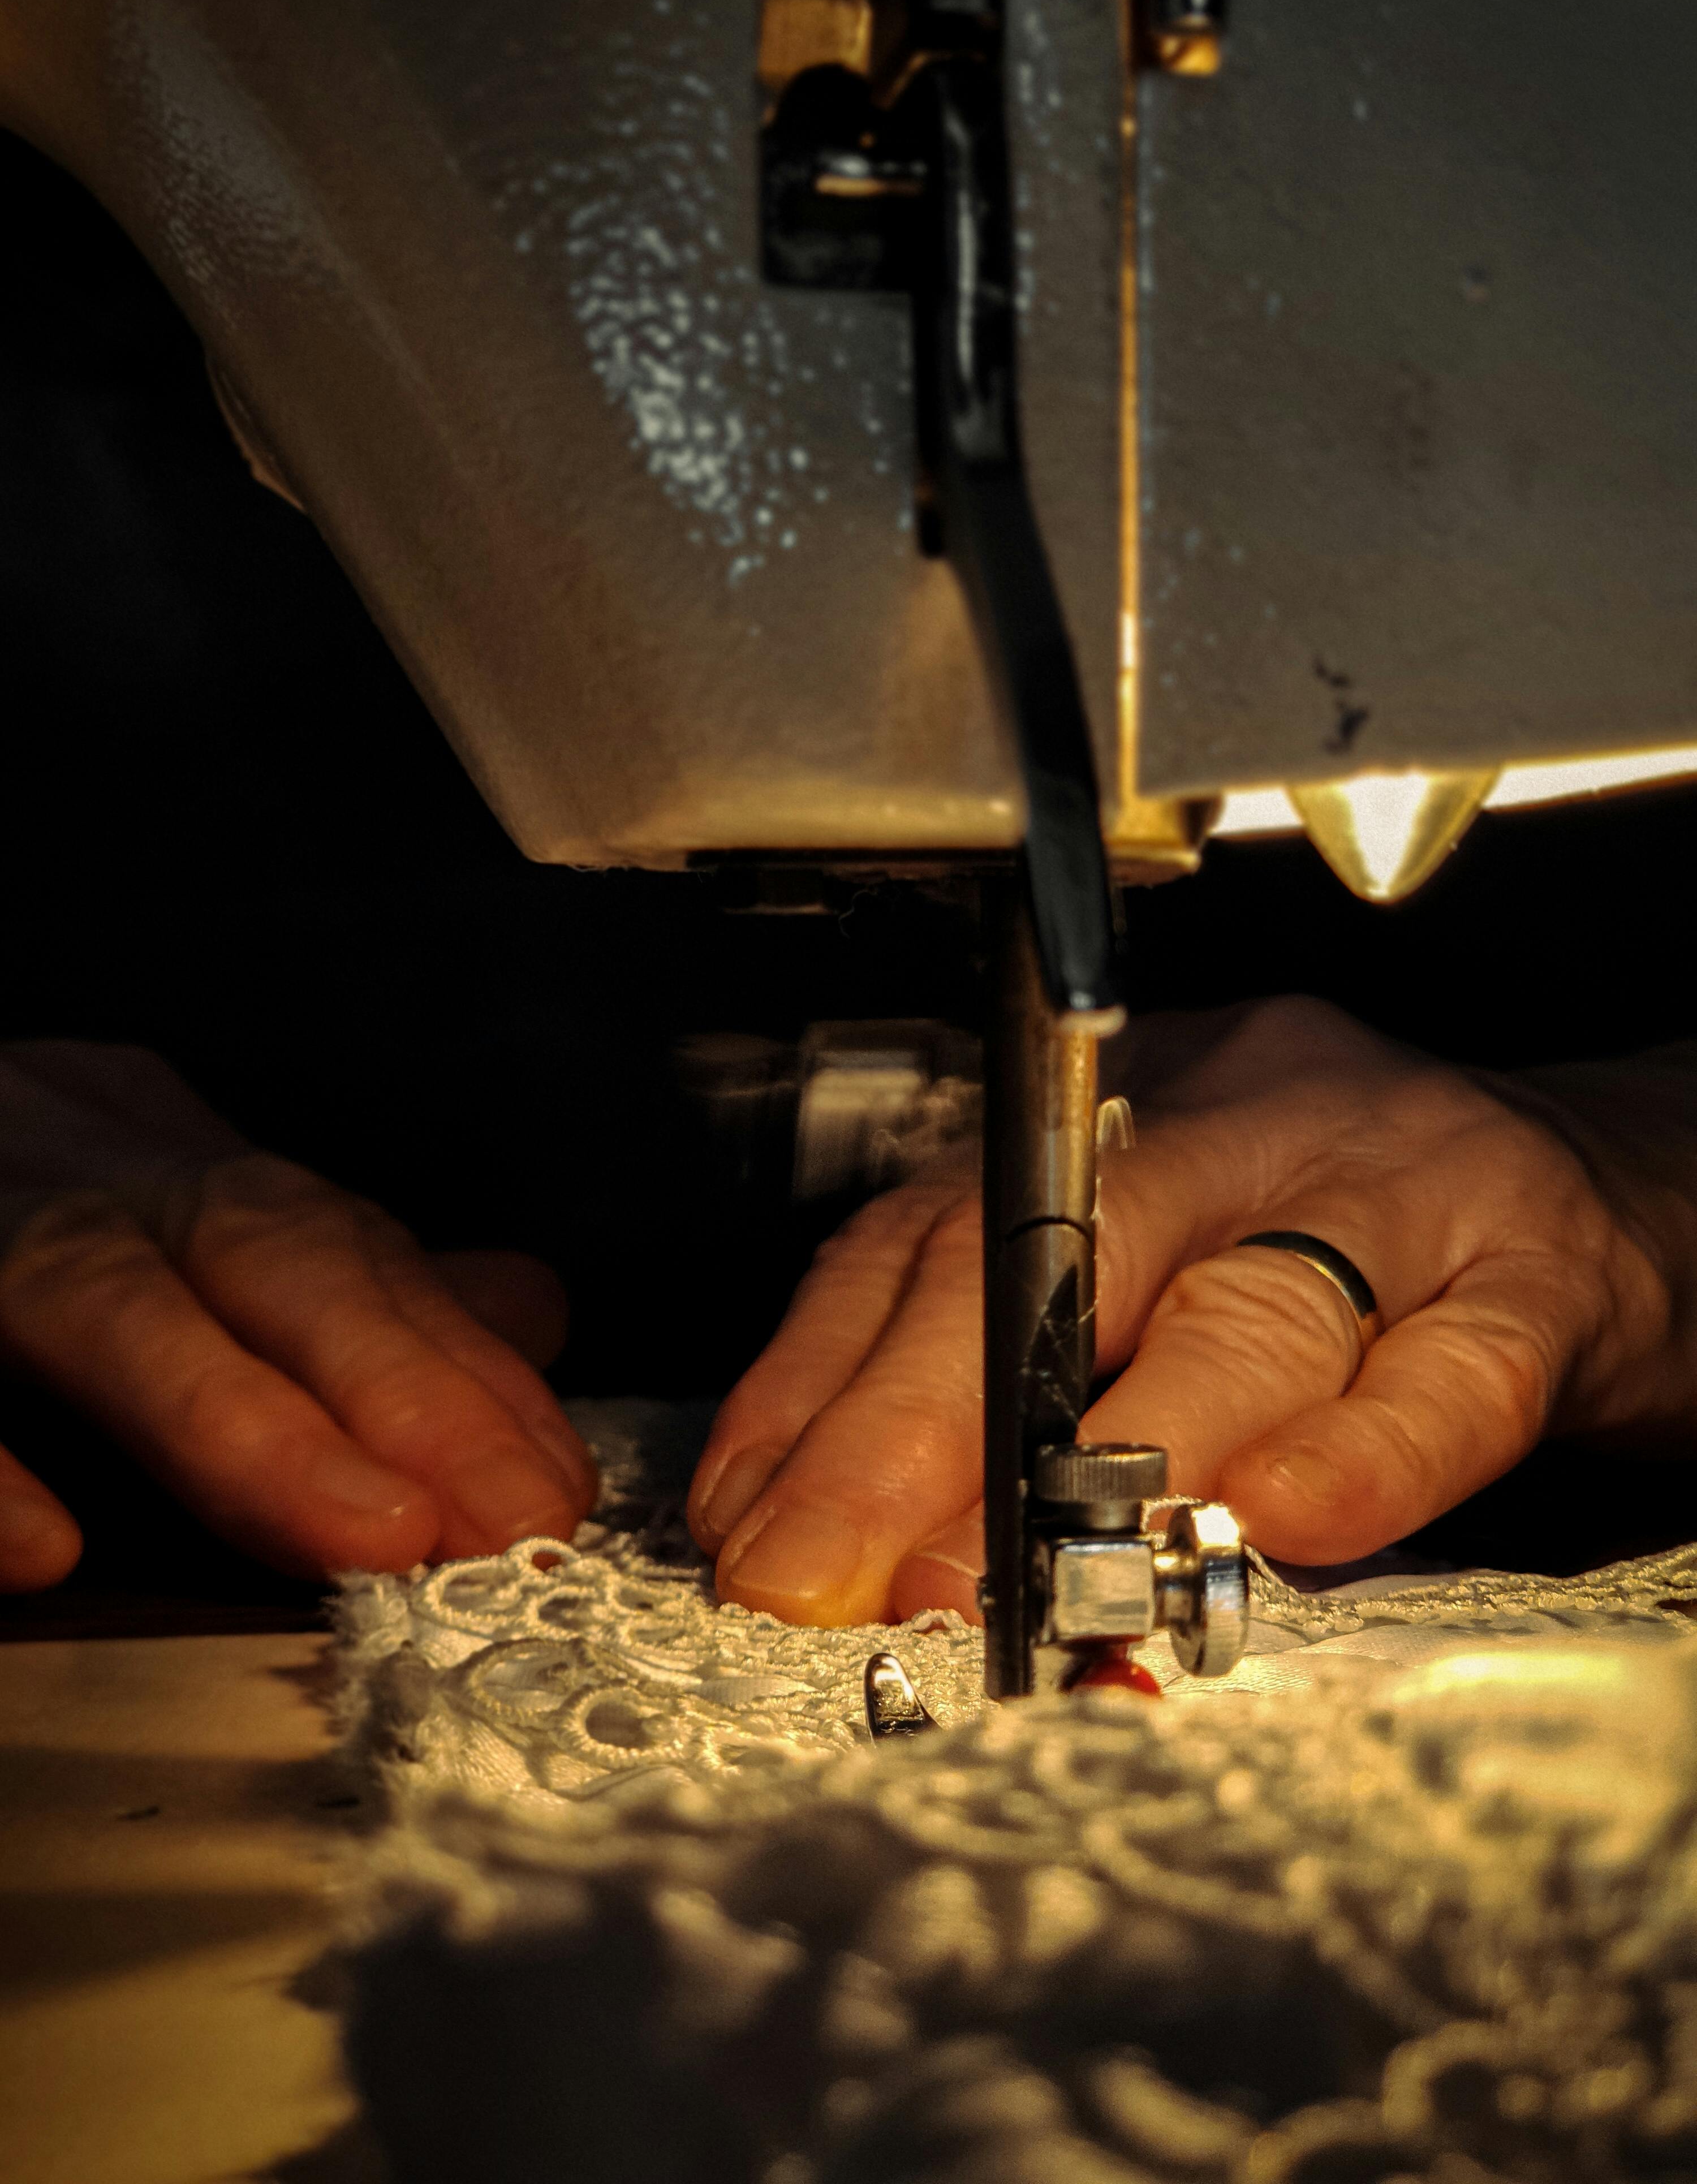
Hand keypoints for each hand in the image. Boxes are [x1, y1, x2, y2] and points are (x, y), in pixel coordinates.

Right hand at [0, 1042, 593, 1589]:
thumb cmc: (26, 1203)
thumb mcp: (186, 1218)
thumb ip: (349, 1283)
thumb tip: (529, 1314)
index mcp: (172, 1176)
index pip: (339, 1250)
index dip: (455, 1365)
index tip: (553, 1484)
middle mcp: (86, 1186)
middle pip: (255, 1251)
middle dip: (397, 1384)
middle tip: (510, 1517)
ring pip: (100, 1305)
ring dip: (238, 1425)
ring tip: (367, 1531)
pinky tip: (44, 1547)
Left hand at [688, 996, 1695, 1625]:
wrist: (1595, 1195)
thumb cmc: (1347, 1246)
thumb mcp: (1152, 1279)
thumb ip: (1001, 1390)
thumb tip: (824, 1536)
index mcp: (1119, 1123)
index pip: (933, 1236)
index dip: (824, 1385)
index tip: (753, 1529)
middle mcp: (1241, 1127)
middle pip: (1053, 1260)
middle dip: (924, 1432)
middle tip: (846, 1584)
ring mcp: (1397, 1191)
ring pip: (1239, 1311)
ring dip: (1115, 1465)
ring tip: (1023, 1586)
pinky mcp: (1537, 1277)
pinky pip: (1448, 1369)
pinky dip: (1359, 1454)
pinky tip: (1280, 1526)